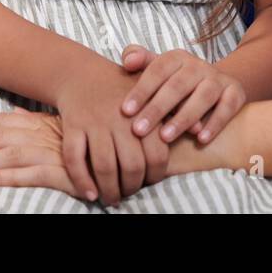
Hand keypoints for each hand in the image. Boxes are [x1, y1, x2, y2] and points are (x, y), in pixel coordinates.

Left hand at [0, 108, 79, 195]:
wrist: (120, 145)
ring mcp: (51, 150)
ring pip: (5, 155)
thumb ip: (34, 119)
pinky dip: (9, 176)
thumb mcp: (57, 124)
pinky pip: (33, 173)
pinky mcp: (64, 170)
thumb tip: (14, 111)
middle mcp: (39, 133)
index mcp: (35, 121)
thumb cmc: (86, 136)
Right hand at [52, 57, 170, 205]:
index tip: (149, 182)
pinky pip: (75, 159)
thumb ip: (173, 113)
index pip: (157, 155)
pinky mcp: (73, 125)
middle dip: (131, 187)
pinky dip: (81, 180)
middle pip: (131, 165)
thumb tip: (198, 130)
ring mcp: (94, 122)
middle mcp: (120, 119)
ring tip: (111, 198)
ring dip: (109, 189)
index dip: (154, 175)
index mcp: (144, 112)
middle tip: (128, 194)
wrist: (81, 74)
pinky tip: (90, 193)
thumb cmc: (122, 91)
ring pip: (104, 166)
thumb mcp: (150, 95)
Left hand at [120, 45, 246, 144]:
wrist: (215, 85)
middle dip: (157, 108)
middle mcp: (198, 65)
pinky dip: (215, 123)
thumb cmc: (174, 82)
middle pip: (177, 85)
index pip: (157, 70)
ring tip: (165, 137)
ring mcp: (218, 79)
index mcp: (176, 57)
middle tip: (139, 130)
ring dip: (184, 117)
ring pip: (203, 96)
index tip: (125, 111)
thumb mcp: (156, 70)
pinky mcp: (236, 93)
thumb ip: (139, 61)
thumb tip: (127, 61)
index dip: (141, 90)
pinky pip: (228, 107)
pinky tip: (201, 139)